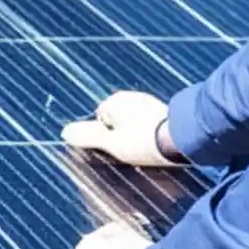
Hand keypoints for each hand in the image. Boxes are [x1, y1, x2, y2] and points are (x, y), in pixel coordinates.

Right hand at [62, 91, 185, 167]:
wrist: (183, 138)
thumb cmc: (144, 141)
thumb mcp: (111, 143)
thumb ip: (88, 136)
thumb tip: (65, 131)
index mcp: (116, 100)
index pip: (99, 120)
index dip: (105, 139)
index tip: (116, 150)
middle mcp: (132, 97)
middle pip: (117, 122)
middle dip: (121, 137)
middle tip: (131, 152)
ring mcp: (150, 103)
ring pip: (134, 124)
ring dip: (137, 137)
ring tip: (145, 151)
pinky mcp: (165, 112)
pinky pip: (149, 125)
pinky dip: (150, 135)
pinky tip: (157, 146)